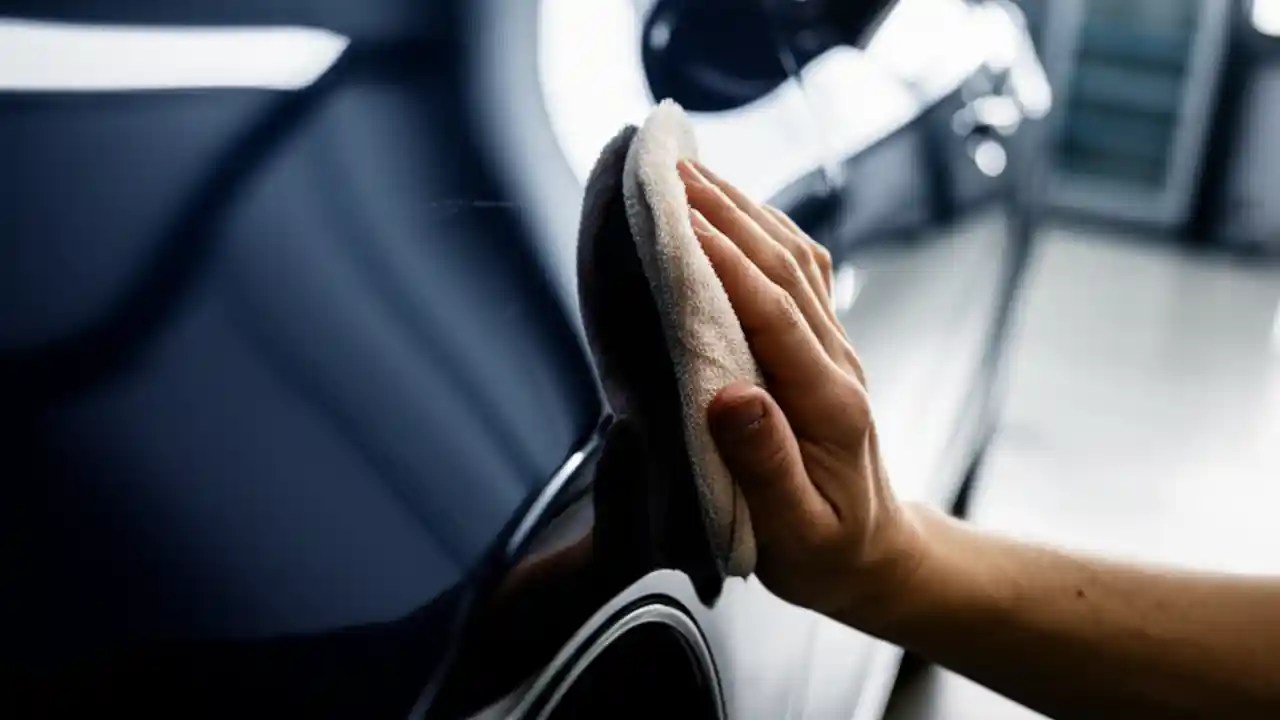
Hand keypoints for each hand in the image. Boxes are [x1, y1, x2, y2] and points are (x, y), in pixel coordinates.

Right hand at [678, 160, 923, 628]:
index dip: (727, 264)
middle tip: (670, 172)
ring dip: (746, 210)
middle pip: (786, 269)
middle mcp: (838, 365)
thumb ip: (764, 466)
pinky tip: (734, 209)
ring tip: (693, 172)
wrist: (874, 554)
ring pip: (796, 260)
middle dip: (728, 214)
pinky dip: (764, 231)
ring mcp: (835, 351)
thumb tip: (729, 397)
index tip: (680, 221)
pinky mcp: (824, 349)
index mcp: (830, 405)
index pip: (777, 315)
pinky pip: (800, 274)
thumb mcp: (795, 531)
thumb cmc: (825, 552)